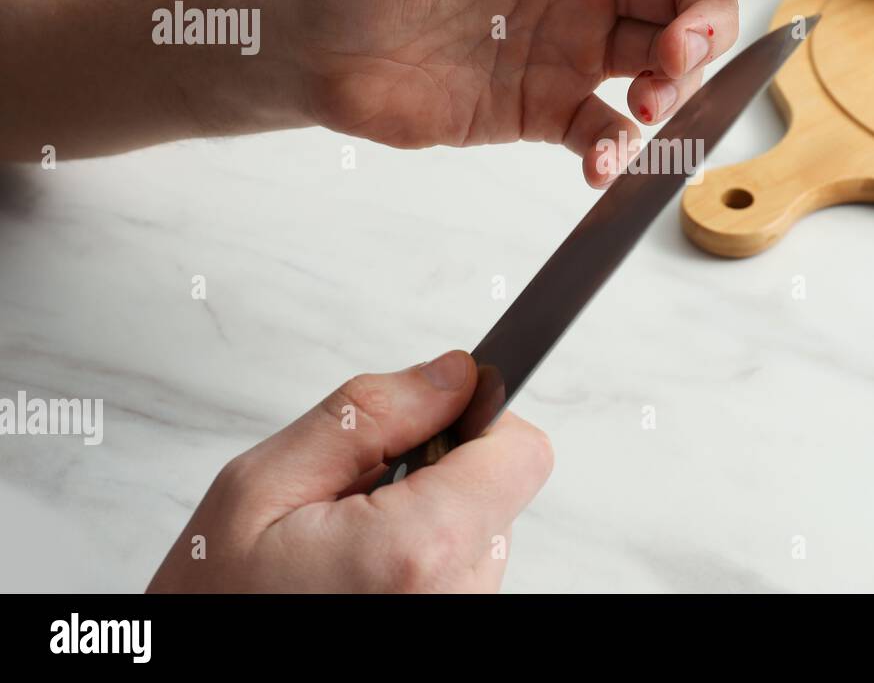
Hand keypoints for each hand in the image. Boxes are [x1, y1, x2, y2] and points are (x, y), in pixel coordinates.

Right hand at [148, 352, 551, 592]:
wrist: (200, 677)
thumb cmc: (215, 603)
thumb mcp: (261, 485)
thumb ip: (369, 414)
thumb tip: (452, 374)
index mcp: (419, 548)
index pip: (521, 451)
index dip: (477, 417)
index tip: (428, 417)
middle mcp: (457, 595)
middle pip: (499, 486)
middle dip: (436, 468)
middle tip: (351, 496)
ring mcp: (459, 620)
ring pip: (480, 526)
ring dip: (425, 514)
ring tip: (345, 541)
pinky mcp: (451, 630)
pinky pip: (460, 567)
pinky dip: (419, 553)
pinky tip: (360, 569)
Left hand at [278, 0, 831, 185]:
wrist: (308, 43)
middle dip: (708, 26)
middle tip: (674, 59)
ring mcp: (570, 49)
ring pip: (666, 65)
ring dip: (678, 88)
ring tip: (647, 107)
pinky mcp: (545, 111)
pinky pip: (608, 133)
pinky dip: (619, 153)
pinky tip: (600, 166)